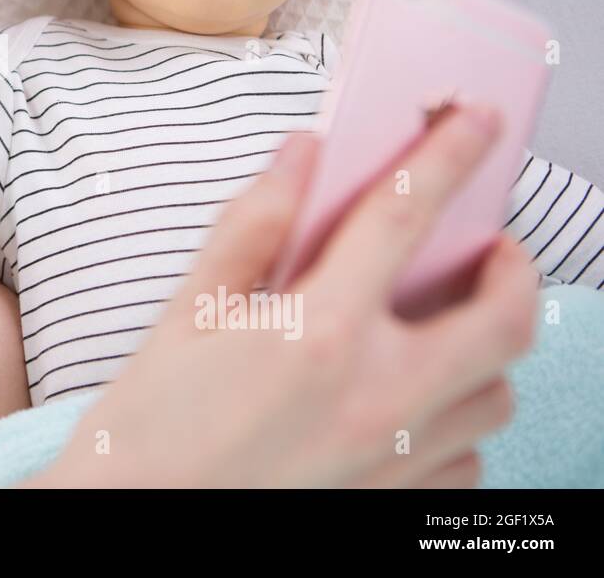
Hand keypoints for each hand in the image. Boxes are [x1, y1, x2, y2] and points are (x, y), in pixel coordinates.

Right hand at [34, 105, 538, 487]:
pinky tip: (405, 405)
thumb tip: (301, 155)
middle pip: (501, 317)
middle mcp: (375, 397)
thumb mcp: (187, 313)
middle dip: (513, 267)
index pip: (405, 215)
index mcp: (315, 332)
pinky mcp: (395, 505)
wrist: (130, 524)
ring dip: (483, 350)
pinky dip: (454, 421)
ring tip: (440, 331)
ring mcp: (394, 459)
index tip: (475, 120)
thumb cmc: (149, 427)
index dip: (447, 152)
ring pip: (494, 393)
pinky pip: (468, 458)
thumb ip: (251, 226)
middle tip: (490, 246)